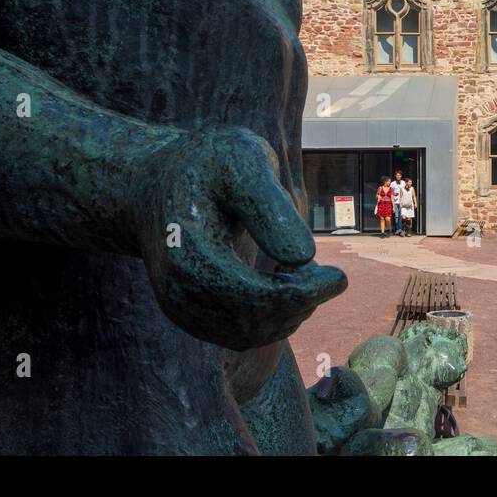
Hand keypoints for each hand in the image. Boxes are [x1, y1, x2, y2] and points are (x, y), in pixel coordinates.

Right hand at [133, 126, 345, 350]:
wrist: (155, 182)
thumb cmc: (207, 165)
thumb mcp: (240, 161)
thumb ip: (268, 205)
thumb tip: (304, 255)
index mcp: (188, 252)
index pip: (254, 297)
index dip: (304, 293)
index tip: (340, 276)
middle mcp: (177, 290)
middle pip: (252, 322)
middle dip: (302, 303)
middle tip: (331, 275)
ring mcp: (180, 307)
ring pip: (247, 335)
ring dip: (289, 312)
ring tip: (307, 273)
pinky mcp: (190, 315)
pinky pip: (238, 334)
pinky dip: (271, 318)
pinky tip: (287, 284)